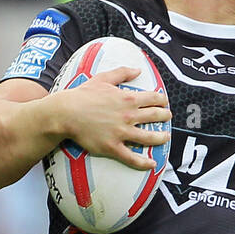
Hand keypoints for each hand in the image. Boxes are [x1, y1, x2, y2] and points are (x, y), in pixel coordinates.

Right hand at [56, 66, 171, 171]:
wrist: (66, 113)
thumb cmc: (82, 95)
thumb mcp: (103, 78)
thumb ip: (122, 73)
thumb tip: (137, 70)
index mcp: (127, 98)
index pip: (153, 98)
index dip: (162, 100)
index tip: (164, 102)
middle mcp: (128, 116)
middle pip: (155, 116)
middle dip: (165, 116)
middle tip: (168, 117)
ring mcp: (122, 133)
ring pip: (149, 137)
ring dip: (161, 138)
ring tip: (166, 138)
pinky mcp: (113, 147)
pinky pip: (132, 158)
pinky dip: (144, 163)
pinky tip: (152, 164)